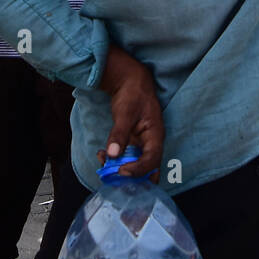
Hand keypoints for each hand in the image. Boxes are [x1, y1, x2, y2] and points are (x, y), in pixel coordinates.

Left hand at [98, 44, 163, 181]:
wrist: (129, 81)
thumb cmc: (132, 93)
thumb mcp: (125, 112)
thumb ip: (119, 134)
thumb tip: (113, 155)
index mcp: (155, 135)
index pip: (153, 159)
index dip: (139, 169)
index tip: (122, 172)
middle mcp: (150, 143)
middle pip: (147, 168)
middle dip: (131, 175)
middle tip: (113, 177)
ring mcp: (141, 143)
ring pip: (134, 164)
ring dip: (120, 167)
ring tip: (104, 163)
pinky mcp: (132, 142)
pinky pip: (125, 157)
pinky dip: (114, 159)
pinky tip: (103, 155)